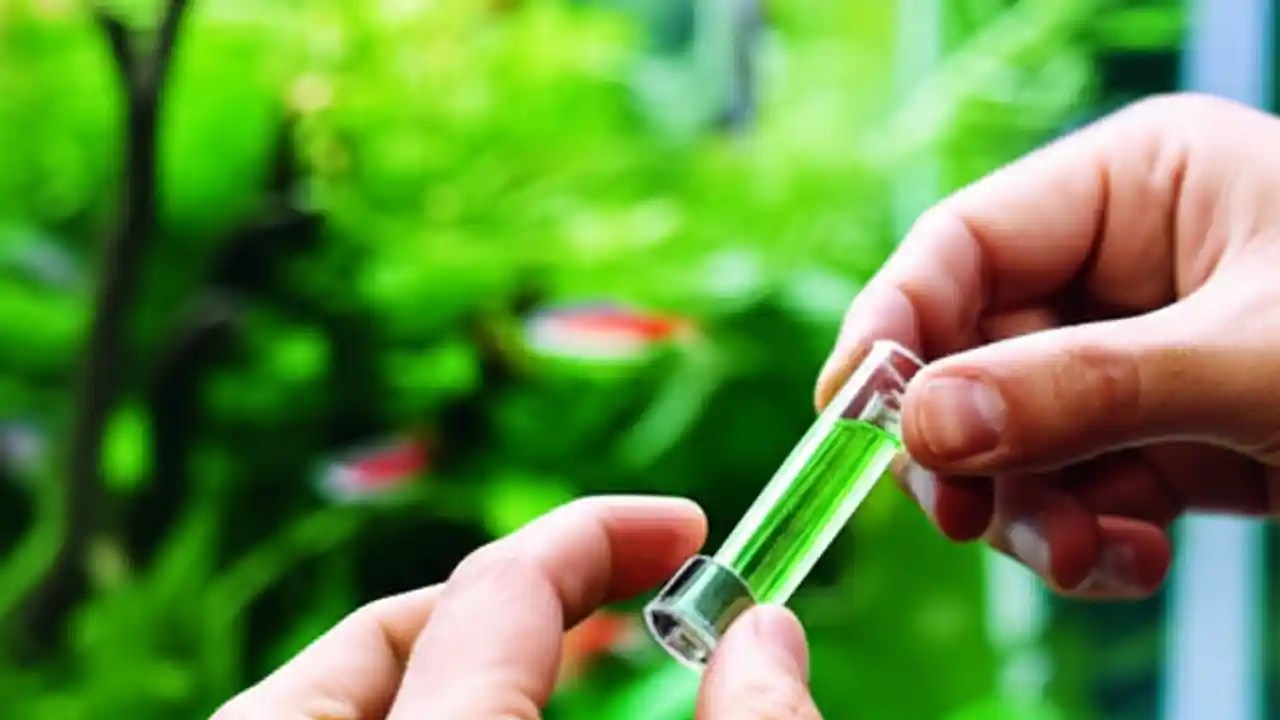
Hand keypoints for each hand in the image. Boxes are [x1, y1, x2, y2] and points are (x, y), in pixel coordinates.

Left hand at [211, 496, 821, 718]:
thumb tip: (767, 635)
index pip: (497, 592)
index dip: (599, 536)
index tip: (687, 533)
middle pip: (399, 629)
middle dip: (527, 597)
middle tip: (628, 607)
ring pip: (348, 691)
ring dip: (466, 660)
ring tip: (569, 663)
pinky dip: (424, 710)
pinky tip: (486, 717)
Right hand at [817, 92, 1279, 599]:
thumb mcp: (1254, 363)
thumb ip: (1082, 388)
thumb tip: (919, 425)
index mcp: (1136, 183)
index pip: (964, 242)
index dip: (896, 324)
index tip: (853, 414)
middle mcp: (1122, 262)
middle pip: (973, 351)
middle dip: (973, 446)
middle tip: (965, 519)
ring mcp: (1138, 352)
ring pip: (1013, 432)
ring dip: (1029, 509)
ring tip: (1085, 559)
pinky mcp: (1165, 431)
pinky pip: (1073, 481)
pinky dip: (1084, 533)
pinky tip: (1130, 559)